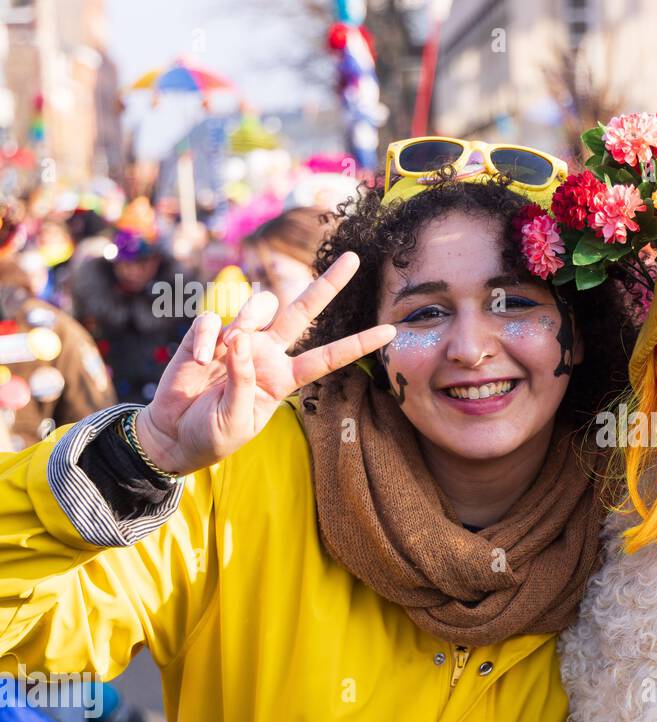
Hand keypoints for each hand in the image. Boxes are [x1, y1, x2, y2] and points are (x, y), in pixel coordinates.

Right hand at [135, 252, 394, 475]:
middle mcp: (268, 353)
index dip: (358, 344)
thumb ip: (242, 379)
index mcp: (285, 378)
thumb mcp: (236, 418)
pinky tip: (195, 361)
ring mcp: (239, 340)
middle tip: (353, 258)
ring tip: (220, 354)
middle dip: (328, 284)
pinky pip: (212, 319)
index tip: (390, 331)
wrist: (174, 435)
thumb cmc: (213, 434)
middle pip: (304, 311)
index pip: (329, 357)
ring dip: (245, 321)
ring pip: (258, 305)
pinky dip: (203, 339)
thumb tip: (240, 339)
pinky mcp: (208, 335)